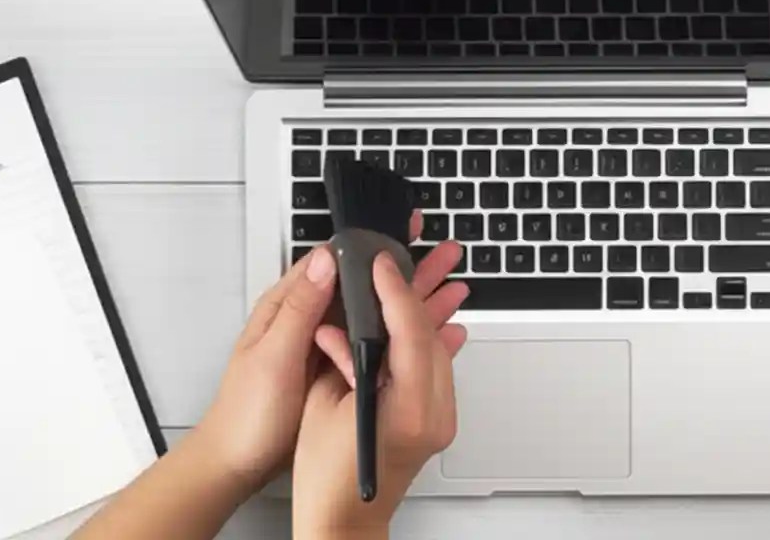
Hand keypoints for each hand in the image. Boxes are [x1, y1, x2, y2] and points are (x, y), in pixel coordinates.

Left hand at [191, 213, 430, 497]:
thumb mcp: (272, 357)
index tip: (403, 231)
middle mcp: (309, 321)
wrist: (237, 464)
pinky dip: (405, 334)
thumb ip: (299, 309)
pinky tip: (430, 333)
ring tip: (449, 286)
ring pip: (376, 313)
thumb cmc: (245, 415)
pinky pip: (377, 343)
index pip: (334, 261)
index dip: (370, 245)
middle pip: (363, 285)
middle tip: (441, 255)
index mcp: (288, 307)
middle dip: (404, 269)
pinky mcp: (335, 371)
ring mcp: (325, 347)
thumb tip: (327, 260)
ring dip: (411, 299)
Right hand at [293, 244, 468, 538]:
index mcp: (407, 410)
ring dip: (433, 314)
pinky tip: (444, 322)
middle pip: (431, 337)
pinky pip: (439, 370)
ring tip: (444, 277)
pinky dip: (433, 342)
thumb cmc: (329, 480)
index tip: (384, 265)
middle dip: (422, 293)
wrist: (344, 523)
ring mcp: (439, 421)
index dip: (396, 292)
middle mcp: (432, 414)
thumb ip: (340, 359)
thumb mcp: (325, 407)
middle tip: (426, 256)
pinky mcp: (435, 424)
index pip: (410, 334)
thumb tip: (344, 326)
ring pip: (439, 351)